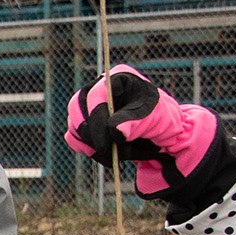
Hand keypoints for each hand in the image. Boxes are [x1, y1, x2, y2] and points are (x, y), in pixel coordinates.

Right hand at [63, 68, 224, 198]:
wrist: (160, 133)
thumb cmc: (160, 119)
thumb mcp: (154, 118)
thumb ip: (134, 122)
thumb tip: (113, 131)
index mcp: (116, 78)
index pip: (94, 96)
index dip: (97, 121)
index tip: (106, 145)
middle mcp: (97, 89)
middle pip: (77, 110)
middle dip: (94, 136)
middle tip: (113, 153)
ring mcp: (87, 107)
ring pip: (75, 128)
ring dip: (96, 147)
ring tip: (122, 154)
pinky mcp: (84, 125)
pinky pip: (75, 139)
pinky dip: (90, 151)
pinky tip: (110, 156)